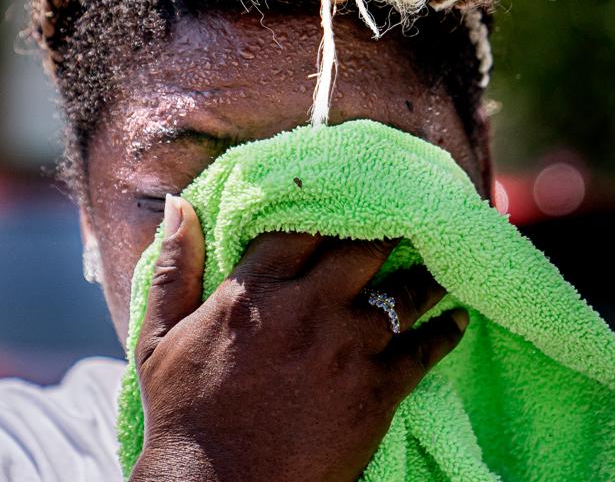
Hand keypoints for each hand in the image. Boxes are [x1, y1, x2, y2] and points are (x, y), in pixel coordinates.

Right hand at [128, 195, 468, 481]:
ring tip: (438, 266)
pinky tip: (455, 320)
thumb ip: (175, 266)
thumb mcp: (159, 337)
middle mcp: (306, 309)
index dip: (331, 206)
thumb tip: (177, 202)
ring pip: (402, 293)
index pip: (302, 225)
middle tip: (406, 222)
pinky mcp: (376, 392)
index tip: (352, 198)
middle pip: (363, 247)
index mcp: (253, 291)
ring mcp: (345, 349)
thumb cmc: (182, 417)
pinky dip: (445, 331)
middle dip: (385, 232)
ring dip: (423, 278)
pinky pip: (424, 350)